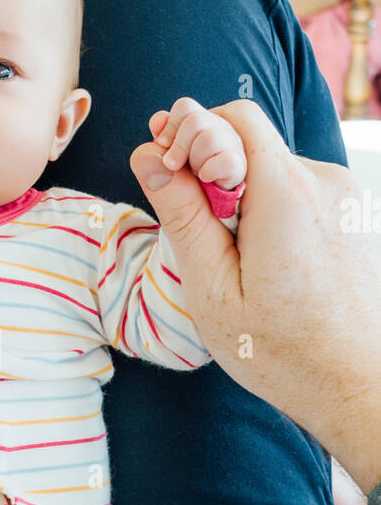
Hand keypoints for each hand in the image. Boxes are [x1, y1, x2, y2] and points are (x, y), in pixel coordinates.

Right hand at [129, 99, 380, 494]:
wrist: (357, 385)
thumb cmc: (283, 352)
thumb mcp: (214, 290)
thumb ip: (183, 216)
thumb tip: (148, 154)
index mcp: (284, 196)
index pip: (230, 119)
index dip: (188, 135)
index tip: (164, 174)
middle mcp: (322, 182)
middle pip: (249, 139)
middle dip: (209, 168)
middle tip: (189, 222)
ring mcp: (344, 195)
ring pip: (271, 166)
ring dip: (240, 194)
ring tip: (234, 258)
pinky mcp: (352, 212)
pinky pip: (296, 190)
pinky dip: (269, 210)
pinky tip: (265, 262)